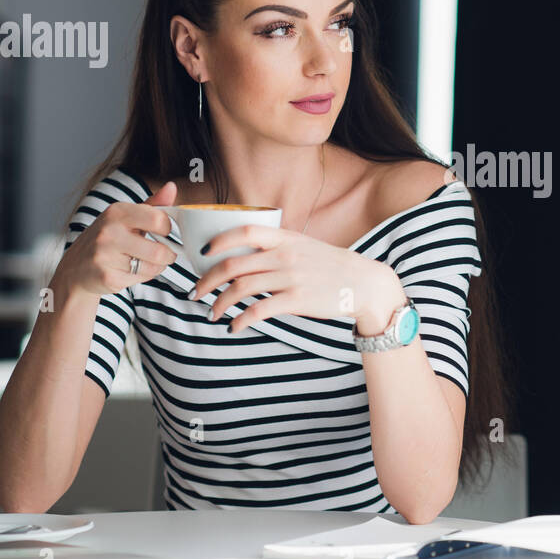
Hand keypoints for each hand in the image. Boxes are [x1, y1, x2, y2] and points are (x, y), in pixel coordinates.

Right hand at [54, 181, 180, 296]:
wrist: (76, 267)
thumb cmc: (107, 239)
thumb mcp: (127, 217)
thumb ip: (152, 205)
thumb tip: (171, 187)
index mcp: (117, 212)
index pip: (159, 219)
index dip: (167, 228)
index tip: (163, 232)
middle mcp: (109, 232)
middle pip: (159, 250)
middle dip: (167, 254)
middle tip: (162, 253)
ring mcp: (106, 255)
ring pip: (152, 266)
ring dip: (155, 267)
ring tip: (143, 261)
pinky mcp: (107, 277)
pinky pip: (141, 278)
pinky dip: (142, 277)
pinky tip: (130, 271)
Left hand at [191, 225, 406, 333]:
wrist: (364, 284)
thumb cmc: (333, 267)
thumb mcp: (306, 246)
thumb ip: (279, 247)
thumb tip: (248, 256)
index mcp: (285, 238)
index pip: (243, 231)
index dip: (218, 241)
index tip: (202, 253)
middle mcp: (284, 255)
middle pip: (233, 265)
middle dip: (207, 281)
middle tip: (195, 293)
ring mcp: (290, 277)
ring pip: (240, 289)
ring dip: (219, 304)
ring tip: (212, 315)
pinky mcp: (296, 300)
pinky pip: (258, 311)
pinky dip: (241, 321)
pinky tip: (235, 327)